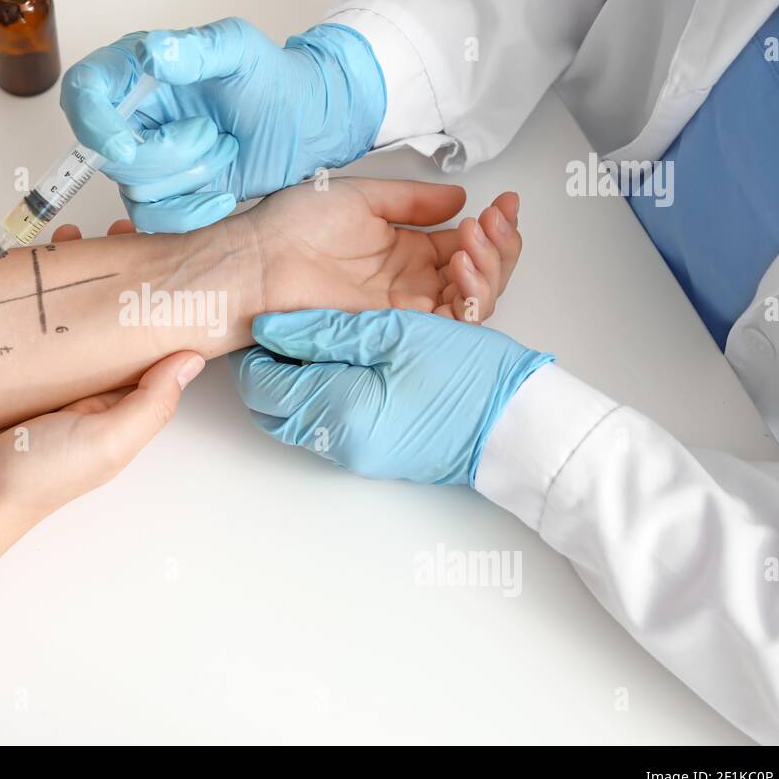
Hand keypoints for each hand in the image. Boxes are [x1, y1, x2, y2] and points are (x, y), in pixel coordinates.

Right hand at [0, 220, 201, 532]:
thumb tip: (193, 358)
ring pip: (67, 317)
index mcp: (118, 406)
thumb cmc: (36, 479)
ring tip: (64, 240)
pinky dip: (29, 297)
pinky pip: (27, 327)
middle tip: (108, 234)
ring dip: (69, 279)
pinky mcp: (7, 375)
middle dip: (112, 277)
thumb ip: (152, 402)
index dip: (156, 300)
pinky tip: (25, 269)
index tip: (158, 257)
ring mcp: (46, 382)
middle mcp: (87, 392)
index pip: (148, 344)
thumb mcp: (107, 441)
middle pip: (108, 323)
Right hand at [61, 18, 385, 232]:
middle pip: (111, 152)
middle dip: (167, 154)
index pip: (84, 91)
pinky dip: (191, 212)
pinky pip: (153, 218)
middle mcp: (133, 116)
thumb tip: (152, 51)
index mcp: (138, 71)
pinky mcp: (166, 195)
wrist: (308, 126)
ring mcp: (147, 158)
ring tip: (226, 149)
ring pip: (135, 187)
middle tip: (214, 133)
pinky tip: (224, 197)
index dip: (93, 122)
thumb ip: (197, 48)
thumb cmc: (275, 81)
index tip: (126, 144)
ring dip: (191, 176)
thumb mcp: (241, 49)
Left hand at [232, 309, 551, 485]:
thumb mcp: (394, 332)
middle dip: (274, 367)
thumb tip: (271, 328)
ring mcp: (356, 455)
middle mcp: (337, 442)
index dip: (259, 349)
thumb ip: (323, 330)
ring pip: (299, 415)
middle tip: (292, 331)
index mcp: (336, 410)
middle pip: (273, 405)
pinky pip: (328, 425)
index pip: (260, 384)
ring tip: (324, 342)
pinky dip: (327, 395)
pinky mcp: (374, 458)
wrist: (519, 429)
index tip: (272, 320)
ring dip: (301, 379)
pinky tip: (351, 368)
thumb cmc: (466, 378)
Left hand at [241, 176, 522, 322]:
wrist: (259, 259)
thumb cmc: (293, 226)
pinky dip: (468, 296)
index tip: (504, 203)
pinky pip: (449, 325)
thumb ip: (413, 200)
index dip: (493, 227)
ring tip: (475, 238)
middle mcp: (409, 285)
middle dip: (500, 247)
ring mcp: (404, 309)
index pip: (466, 247)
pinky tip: (462, 263)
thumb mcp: (362, 197)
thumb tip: (459, 198)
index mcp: (404, 253)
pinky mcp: (396, 329)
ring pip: (472, 302)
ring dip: (489, 268)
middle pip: (479, 277)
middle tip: (495, 220)